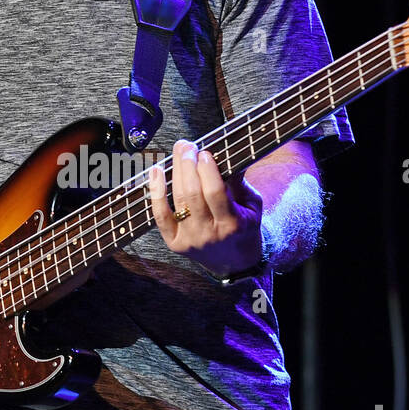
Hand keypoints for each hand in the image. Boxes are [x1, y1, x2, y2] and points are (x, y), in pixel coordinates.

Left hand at [148, 140, 263, 277]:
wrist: (234, 262)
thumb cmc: (244, 227)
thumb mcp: (252, 205)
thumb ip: (240, 182)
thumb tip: (227, 153)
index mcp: (233, 224)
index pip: (215, 192)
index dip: (207, 170)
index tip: (205, 152)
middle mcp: (209, 234)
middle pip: (193, 193)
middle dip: (188, 165)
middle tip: (188, 146)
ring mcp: (190, 239)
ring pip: (178, 200)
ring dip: (175, 172)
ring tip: (178, 152)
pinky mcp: (174, 244)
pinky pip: (160, 216)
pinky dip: (156, 192)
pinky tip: (157, 171)